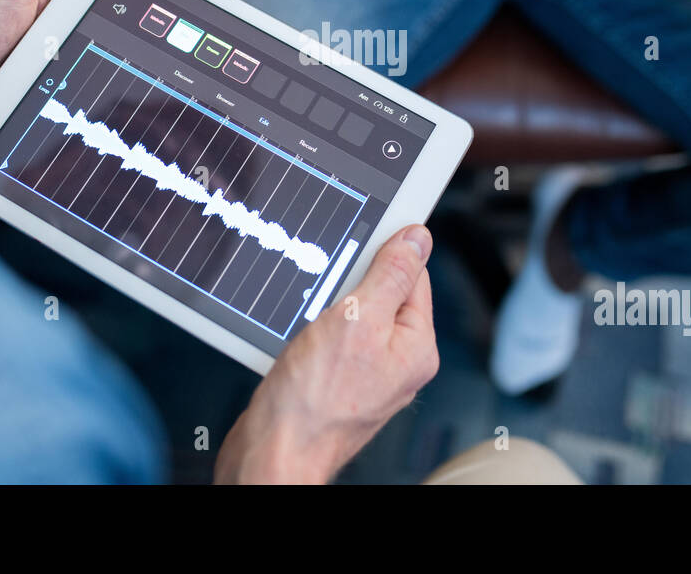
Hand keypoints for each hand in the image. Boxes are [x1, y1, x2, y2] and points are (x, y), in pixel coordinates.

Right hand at [215, 225, 439, 483]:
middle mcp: (398, 363)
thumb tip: (418, 238)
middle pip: (382, 293)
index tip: (359, 249)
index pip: (414, 275)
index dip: (384, 255)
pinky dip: (313, 331)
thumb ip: (391, 275)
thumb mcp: (358, 319)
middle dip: (351, 286)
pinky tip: (299, 342)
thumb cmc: (314, 402)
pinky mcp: (337, 382)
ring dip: (328, 309)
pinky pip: (331, 339)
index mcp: (417, 346)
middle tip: (329, 300)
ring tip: (312, 326)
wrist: (272, 452)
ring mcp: (368, 375)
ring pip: (352, 316)